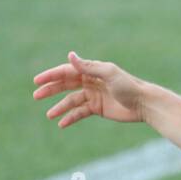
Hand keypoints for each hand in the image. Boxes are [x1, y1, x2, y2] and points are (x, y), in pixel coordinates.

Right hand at [33, 52, 147, 127]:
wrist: (144, 104)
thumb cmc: (129, 86)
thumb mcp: (108, 74)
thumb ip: (88, 66)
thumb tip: (70, 55)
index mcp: (92, 70)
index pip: (67, 71)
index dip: (51, 75)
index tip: (37, 81)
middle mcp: (91, 81)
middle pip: (66, 85)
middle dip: (50, 90)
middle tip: (36, 96)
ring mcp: (94, 95)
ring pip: (71, 100)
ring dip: (59, 107)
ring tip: (49, 115)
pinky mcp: (98, 108)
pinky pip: (80, 113)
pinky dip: (71, 117)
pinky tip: (62, 124)